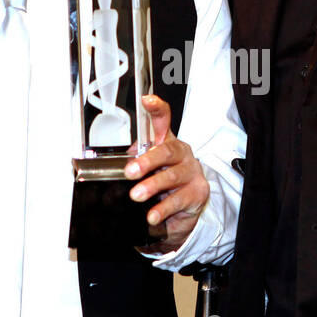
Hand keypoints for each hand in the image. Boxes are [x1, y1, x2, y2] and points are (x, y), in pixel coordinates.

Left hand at [124, 94, 209, 252]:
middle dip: (147, 161)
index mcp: (167, 143)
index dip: (156, 109)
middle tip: (131, 171)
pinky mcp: (198, 192)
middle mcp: (182, 154)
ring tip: (137, 195)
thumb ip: (135, 160)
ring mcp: (192, 172)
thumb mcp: (148, 170)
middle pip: (167, 151)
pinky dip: (162, 209)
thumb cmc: (164, 184)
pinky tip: (152, 215)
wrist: (185, 210)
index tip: (146, 101)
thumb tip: (118, 161)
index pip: (163, 120)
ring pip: (172, 176)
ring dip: (152, 186)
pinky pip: (179, 200)